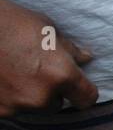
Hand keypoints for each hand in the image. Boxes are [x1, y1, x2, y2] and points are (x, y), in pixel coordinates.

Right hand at [0, 0, 97, 116]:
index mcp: (61, 75)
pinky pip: (10, 108)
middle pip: (56, 104)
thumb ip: (68, 49)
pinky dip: (7, 98)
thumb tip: (85, 59)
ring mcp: (16, 106)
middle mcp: (41, 96)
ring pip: (31, 107)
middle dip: (50, 91)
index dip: (83, 93)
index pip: (87, 98)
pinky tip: (1, 78)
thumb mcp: (46, 29)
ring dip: (27, 95)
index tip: (78, 89)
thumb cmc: (9, 22)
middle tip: (34, 71)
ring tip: (13, 72)